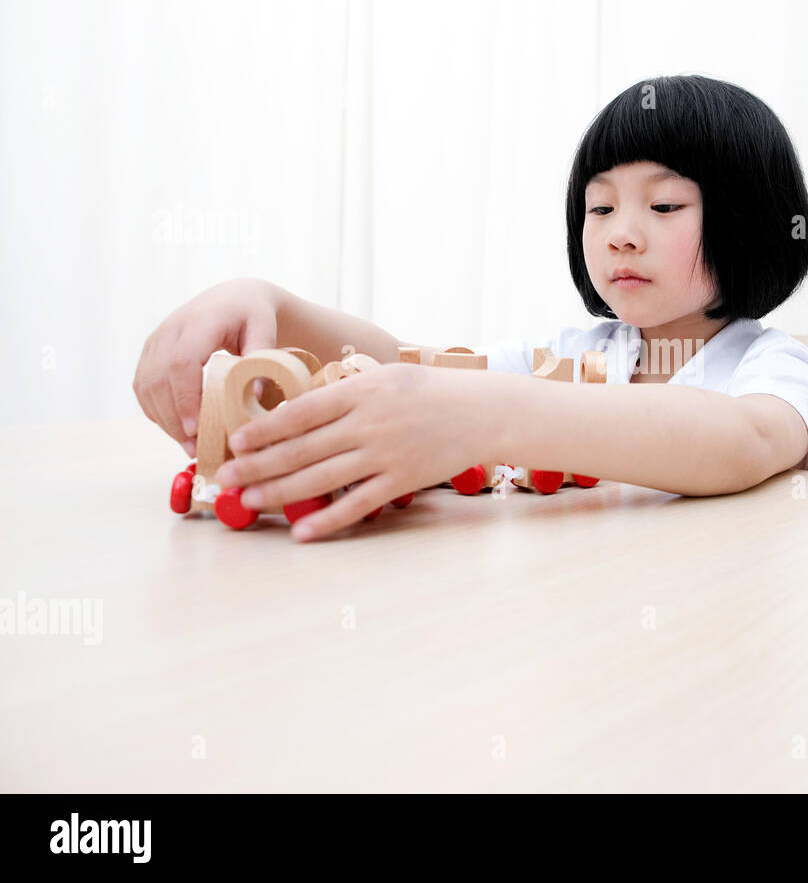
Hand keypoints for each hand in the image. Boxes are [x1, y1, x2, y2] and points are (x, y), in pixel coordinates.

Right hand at [133, 277, 281, 457]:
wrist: (233, 298)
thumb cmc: (253, 316)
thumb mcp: (265, 331)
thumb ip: (261, 360)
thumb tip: (252, 399)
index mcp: (200, 321)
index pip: (181, 363)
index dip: (184, 398)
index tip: (195, 428)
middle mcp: (170, 329)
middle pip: (158, 379)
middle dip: (173, 418)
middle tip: (195, 448)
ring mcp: (155, 341)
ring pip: (146, 386)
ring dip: (164, 419)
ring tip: (189, 445)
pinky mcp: (149, 352)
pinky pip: (143, 387)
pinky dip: (157, 411)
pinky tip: (178, 429)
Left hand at [212, 363, 505, 540]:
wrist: (481, 412)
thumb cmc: (429, 390)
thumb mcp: (384, 376)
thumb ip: (344, 391)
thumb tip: (296, 410)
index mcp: (359, 392)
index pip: (298, 413)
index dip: (262, 430)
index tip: (235, 441)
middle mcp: (367, 424)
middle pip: (300, 450)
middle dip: (257, 466)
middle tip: (224, 478)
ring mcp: (384, 455)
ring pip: (320, 479)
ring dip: (279, 492)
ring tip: (248, 501)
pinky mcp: (401, 480)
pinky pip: (357, 505)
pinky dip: (327, 521)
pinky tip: (302, 533)